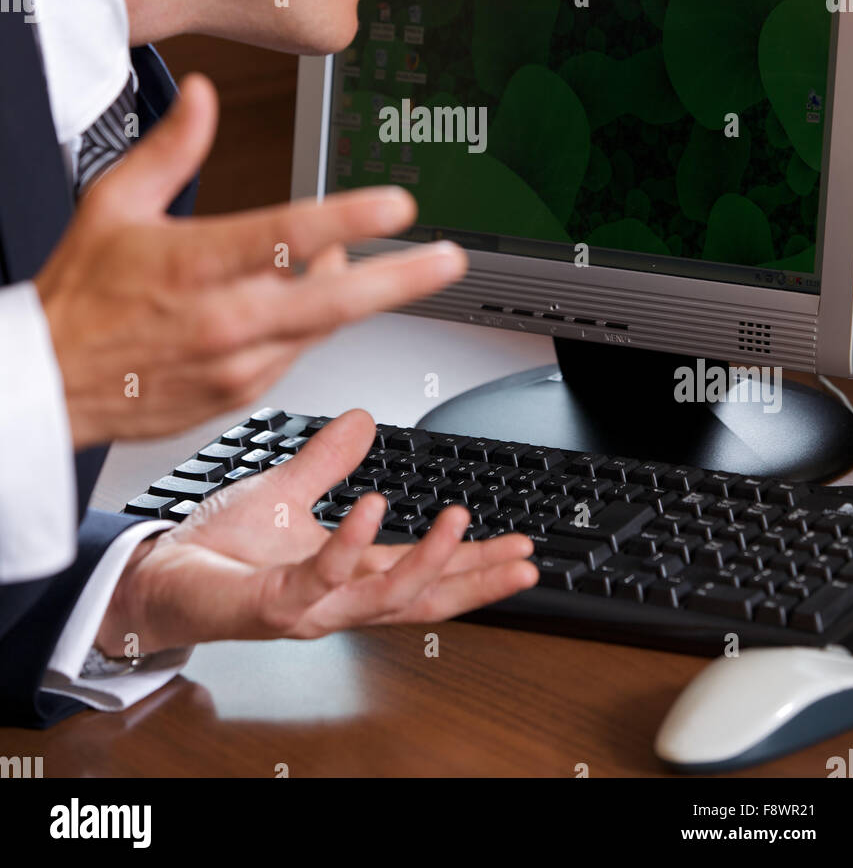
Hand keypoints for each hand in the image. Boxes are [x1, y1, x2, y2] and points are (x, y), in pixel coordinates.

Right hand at [36, 75, 467, 448]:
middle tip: (449, 259)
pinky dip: (311, 322)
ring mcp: (237, 364)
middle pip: (332, 300)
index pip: (285, 236)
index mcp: (194, 265)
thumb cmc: (81, 295)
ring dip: (352, 291)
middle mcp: (225, 320)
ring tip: (362, 259)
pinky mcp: (241, 393)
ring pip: (322, 324)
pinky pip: (298, 352)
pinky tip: (302, 298)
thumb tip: (204, 94)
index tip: (397, 204)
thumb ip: (171, 147)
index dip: (349, 220)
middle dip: (401, 279)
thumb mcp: (113, 205)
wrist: (49, 386)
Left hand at [97, 411, 538, 651]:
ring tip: (462, 523)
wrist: (158, 573)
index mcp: (348, 572)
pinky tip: (373, 509)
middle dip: (476, 579)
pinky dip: (350, 544)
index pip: (426, 574)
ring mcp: (308, 606)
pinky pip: (319, 578)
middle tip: (521, 558)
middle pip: (424, 598)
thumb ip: (328, 460)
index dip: (475, 565)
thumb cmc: (217, 545)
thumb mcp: (286, 489)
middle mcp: (336, 597)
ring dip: (430, 561)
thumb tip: (364, 419)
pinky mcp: (270, 604)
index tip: (519, 550)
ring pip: (385, 598)